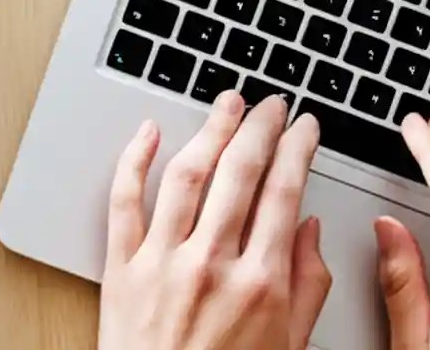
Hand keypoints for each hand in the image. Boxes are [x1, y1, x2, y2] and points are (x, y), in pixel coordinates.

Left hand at [99, 92, 330, 349]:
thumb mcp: (290, 346)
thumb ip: (308, 285)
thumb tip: (308, 228)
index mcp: (261, 282)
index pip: (284, 191)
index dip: (297, 149)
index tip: (304, 127)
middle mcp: (211, 264)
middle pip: (239, 172)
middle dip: (259, 126)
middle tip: (269, 104)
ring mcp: (162, 261)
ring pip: (187, 175)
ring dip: (209, 130)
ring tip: (225, 105)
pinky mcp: (121, 268)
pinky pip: (123, 202)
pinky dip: (133, 161)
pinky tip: (148, 132)